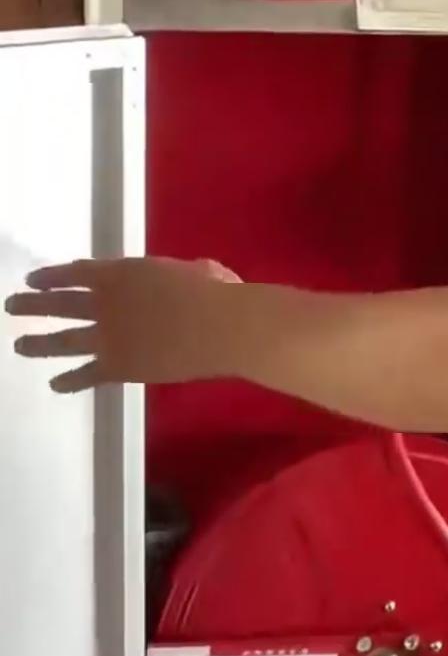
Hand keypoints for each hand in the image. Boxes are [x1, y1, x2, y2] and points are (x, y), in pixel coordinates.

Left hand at [5, 257, 241, 392]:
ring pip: (62, 340)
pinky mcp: (118, 367)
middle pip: (58, 304)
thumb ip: (186, 274)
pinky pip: (86, 375)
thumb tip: (199, 276)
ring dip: (37, 343)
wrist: (218, 328)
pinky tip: (54, 384)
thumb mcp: (199, 271)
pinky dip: (68, 380)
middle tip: (12, 306)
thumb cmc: (215, 294)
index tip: (35, 280)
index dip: (52, 276)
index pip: (75, 273)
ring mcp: (108, 337)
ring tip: (19, 345)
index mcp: (121, 273)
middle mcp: (105, 302)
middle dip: (31, 305)